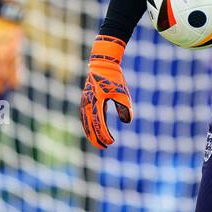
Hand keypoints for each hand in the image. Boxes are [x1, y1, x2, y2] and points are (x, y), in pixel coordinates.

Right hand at [80, 34, 132, 148]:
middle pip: (89, 125)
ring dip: (90, 132)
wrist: (103, 64)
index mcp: (96, 101)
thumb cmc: (114, 78)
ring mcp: (85, 101)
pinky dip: (87, 124)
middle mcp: (87, 102)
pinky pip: (84, 116)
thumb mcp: (122, 93)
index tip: (111, 142)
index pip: (99, 123)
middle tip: (104, 147)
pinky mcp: (85, 99)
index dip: (104, 134)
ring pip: (85, 121)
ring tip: (98, 142)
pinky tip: (92, 130)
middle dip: (96, 137)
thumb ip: (124, 107)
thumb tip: (127, 121)